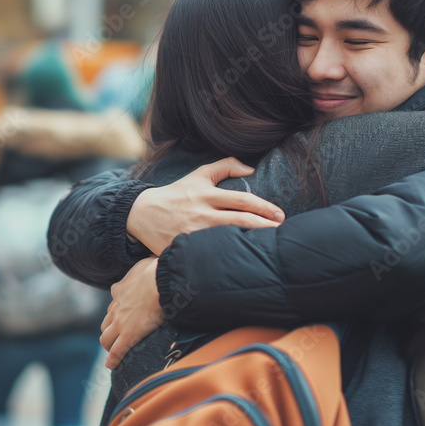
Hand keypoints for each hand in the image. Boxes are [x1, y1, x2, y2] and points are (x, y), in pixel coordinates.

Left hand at [100, 257, 163, 368]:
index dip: (118, 309)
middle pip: (105, 322)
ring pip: (106, 338)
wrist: (160, 283)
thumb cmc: (158, 270)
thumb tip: (154, 261)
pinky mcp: (128, 336)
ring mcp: (120, 323)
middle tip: (115, 335)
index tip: (123, 312)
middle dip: (109, 329)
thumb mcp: (148, 263)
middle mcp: (116, 307)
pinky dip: (113, 360)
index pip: (114, 302)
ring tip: (113, 350)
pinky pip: (117, 351)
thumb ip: (147, 265)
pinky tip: (112, 365)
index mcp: (120, 290)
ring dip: (108, 344)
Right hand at [127, 157, 284, 254]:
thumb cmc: (176, 193)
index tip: (279, 215)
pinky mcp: (186, 248)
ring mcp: (194, 232)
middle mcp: (202, 213)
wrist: (143, 213)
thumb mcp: (199, 174)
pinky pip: (211, 253)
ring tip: (269, 247)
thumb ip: (225, 166)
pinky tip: (244, 260)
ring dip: (251, 242)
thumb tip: (251, 168)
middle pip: (240, 220)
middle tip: (281, 230)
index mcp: (207, 194)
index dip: (264, 207)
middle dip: (264, 226)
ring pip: (228, 237)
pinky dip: (229, 256)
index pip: (242, 200)